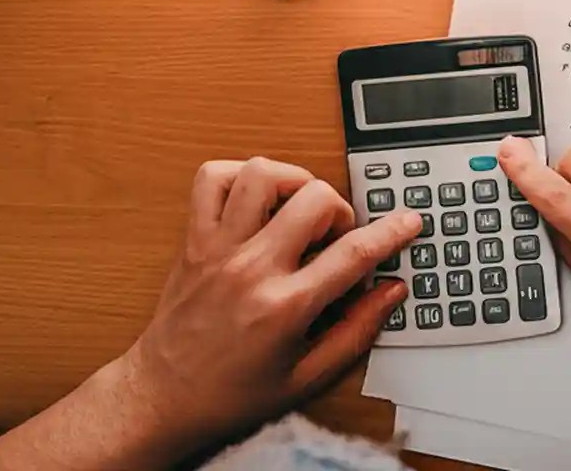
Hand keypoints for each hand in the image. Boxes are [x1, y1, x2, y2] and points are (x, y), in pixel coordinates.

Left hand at [0, 158, 420, 470]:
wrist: (162, 396)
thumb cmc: (230, 393)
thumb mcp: (307, 377)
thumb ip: (356, 331)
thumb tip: (390, 292)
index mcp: (285, 307)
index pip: (354, 253)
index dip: (392, 232)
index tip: (408, 222)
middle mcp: (251, 269)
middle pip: (314, 199)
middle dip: (340, 210)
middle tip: (337, 236)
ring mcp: (219, 249)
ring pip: (263, 175)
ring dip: (294, 182)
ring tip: (299, 208)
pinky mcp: (193, 240)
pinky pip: (212, 180)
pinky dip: (239, 176)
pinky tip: (257, 199)